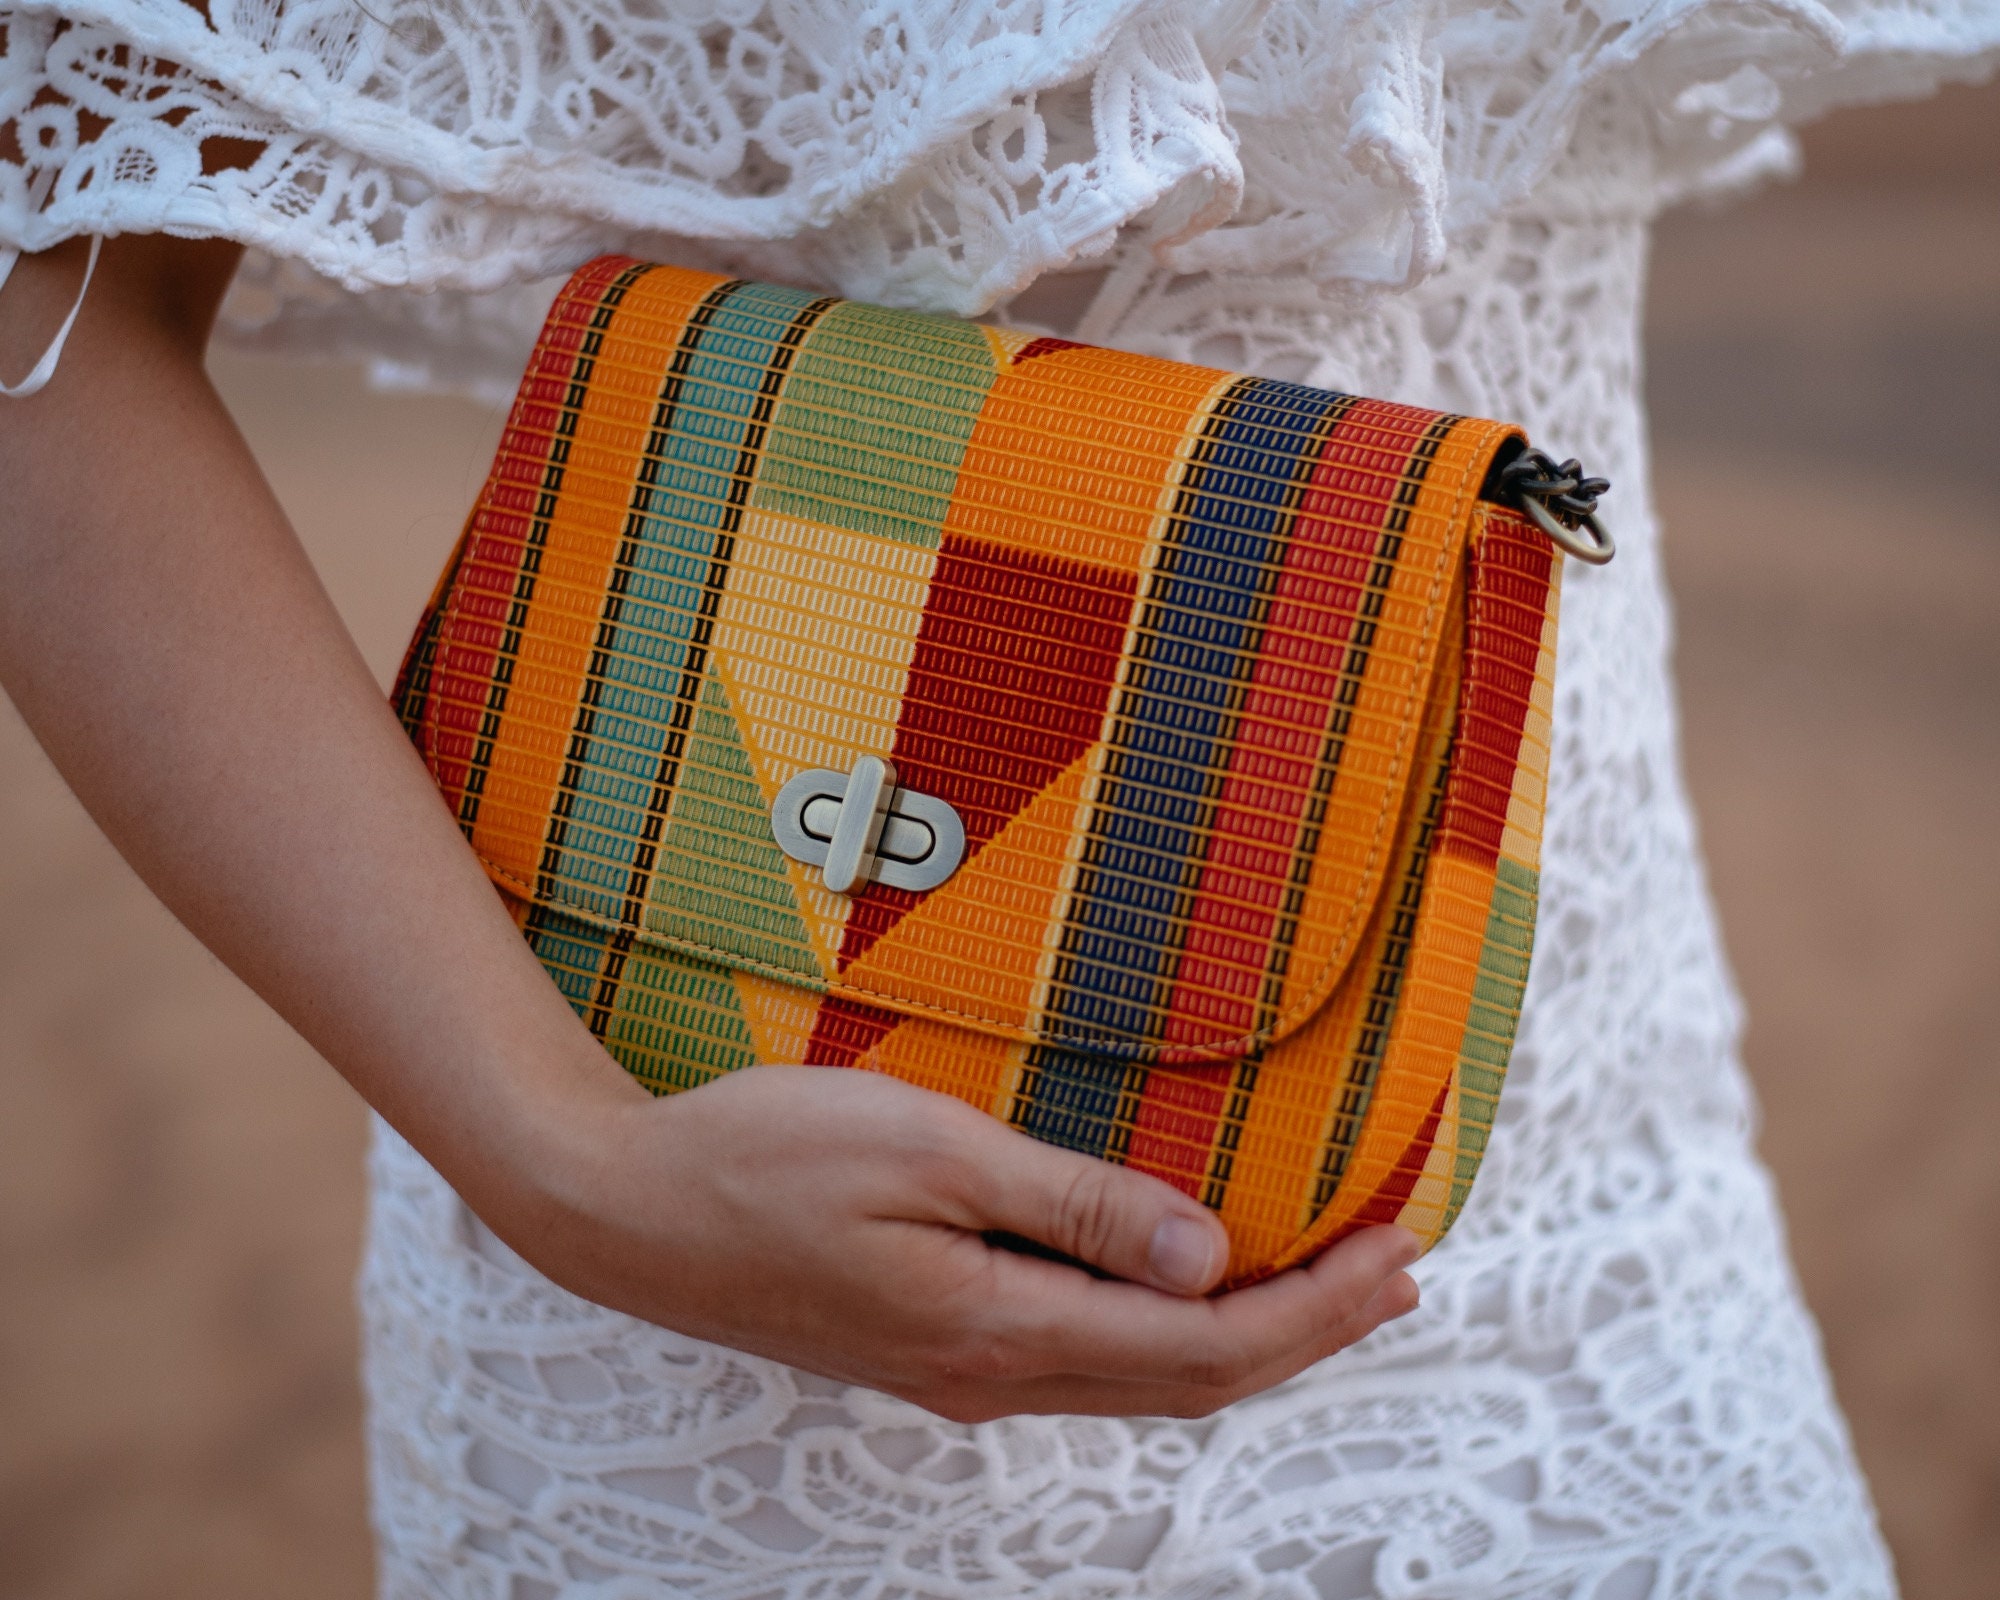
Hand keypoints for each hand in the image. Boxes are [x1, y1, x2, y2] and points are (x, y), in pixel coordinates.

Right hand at [480, 1063, 1420, 1422]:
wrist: (623, 1212)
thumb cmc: (764, 1160)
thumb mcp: (928, 1155)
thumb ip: (1075, 1208)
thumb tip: (1212, 1258)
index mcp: (1000, 1329)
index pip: (1207, 1343)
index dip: (1319, 1306)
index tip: (1401, 1246)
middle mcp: (991, 1372)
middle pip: (1191, 1377)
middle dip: (1309, 1329)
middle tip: (1398, 1270)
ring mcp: (957, 1369)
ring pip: (1141, 1377)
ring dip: (1243, 1335)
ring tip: (1320, 1284)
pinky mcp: (928, 1346)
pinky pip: (1085, 1358)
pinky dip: (1165, 1330)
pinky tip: (1178, 1289)